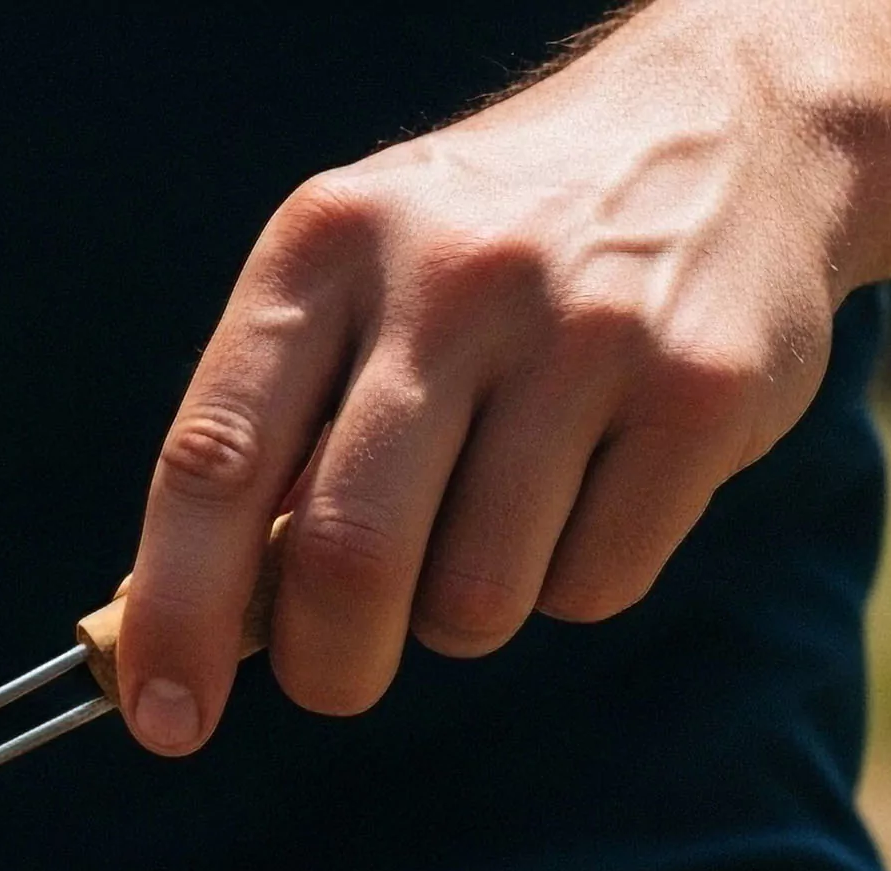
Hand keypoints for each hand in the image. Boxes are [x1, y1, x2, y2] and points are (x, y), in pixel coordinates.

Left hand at [112, 0, 890, 753]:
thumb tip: (178, 627)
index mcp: (324, 249)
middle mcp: (450, 278)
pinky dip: (575, 581)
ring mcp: (587, 328)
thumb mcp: (353, 281)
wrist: (727, 129)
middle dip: (329, 662)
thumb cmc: (483, 257)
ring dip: (466, 613)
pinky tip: (598, 484)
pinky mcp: (705, 389)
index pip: (212, 461)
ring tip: (494, 519)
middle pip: (349, 557)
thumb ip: (269, 432)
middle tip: (337, 676)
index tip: (163, 719)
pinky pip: (594, 585)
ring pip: (476, 596)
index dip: (176, 614)